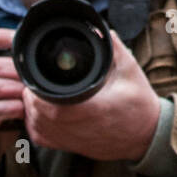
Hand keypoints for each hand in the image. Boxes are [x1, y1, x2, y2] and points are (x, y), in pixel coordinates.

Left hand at [23, 30, 159, 160]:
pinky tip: (40, 110)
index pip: (48, 102)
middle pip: (36, 112)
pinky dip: (34, 122)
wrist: (146, 136)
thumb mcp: (130, 71)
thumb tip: (101, 29)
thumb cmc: (139, 104)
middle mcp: (76, 127)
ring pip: (35, 124)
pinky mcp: (69, 146)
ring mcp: (70, 139)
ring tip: (36, 91)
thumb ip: (114, 48)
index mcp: (90, 108)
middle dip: (31, 93)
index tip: (37, 74)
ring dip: (31, 107)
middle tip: (33, 78)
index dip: (37, 88)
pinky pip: (39, 136)